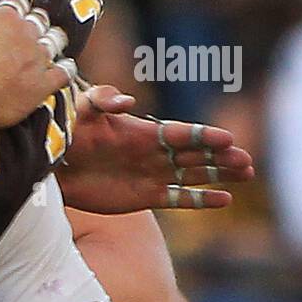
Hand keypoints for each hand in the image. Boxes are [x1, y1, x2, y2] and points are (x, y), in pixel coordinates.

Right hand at [0, 0, 70, 132]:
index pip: (17, 4)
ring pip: (54, 43)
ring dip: (53, 41)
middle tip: (30, 28)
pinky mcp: (41, 85)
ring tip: (50, 43)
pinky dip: (66, 69)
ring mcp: (36, 60)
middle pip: (38, 21)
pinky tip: (65, 67)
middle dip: (35, 22)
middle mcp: (26, 35)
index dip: (14, 8)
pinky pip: (64, 74)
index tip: (10, 12)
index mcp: (5, 17)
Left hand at [55, 85, 254, 212]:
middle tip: (247, 161)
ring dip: (220, 174)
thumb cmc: (68, 132)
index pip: (182, 134)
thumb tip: (128, 101)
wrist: (54, 166)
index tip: (228, 138)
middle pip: (196, 155)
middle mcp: (153, 153)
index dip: (204, 136)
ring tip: (247, 174)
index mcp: (144, 132)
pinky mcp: (144, 197)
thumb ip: (104, 101)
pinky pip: (179, 199)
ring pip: (194, 175)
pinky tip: (224, 199)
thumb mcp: (83, 110)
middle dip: (222, 156)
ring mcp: (151, 175)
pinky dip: (200, 200)